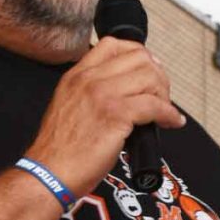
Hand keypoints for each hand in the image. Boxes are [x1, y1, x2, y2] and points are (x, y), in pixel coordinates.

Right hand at [25, 36, 184, 198]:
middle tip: (161, 95)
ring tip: (164, 112)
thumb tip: (121, 96)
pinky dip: (169, 114)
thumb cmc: (59, 152)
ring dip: (164, 94)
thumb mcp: (68, 108)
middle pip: (138, 57)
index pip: (113, 46)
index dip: (139, 56)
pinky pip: (155, 105)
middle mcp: (89, 80)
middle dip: (157, 75)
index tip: (148, 72)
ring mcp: (102, 95)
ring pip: (150, 77)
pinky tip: (170, 122)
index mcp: (76, 76)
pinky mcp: (116, 115)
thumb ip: (89, 95)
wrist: (49, 174)